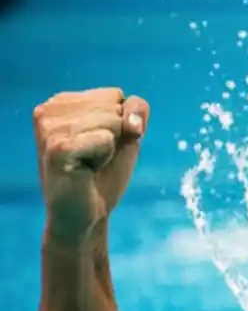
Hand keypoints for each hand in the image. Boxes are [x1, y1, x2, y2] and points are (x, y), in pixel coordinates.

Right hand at [33, 88, 149, 246]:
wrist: (88, 215)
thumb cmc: (105, 173)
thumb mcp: (127, 134)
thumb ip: (137, 110)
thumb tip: (131, 121)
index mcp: (60, 102)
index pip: (116, 94)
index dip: (120, 124)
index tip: (98, 145)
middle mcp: (48, 110)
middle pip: (115, 105)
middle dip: (116, 136)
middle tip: (93, 158)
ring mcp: (49, 129)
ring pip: (112, 121)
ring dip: (109, 149)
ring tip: (88, 164)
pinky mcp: (57, 148)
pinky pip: (105, 139)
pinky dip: (105, 158)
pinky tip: (85, 171)